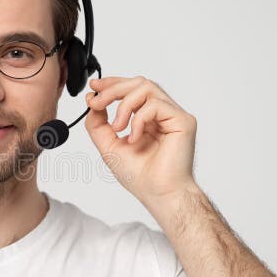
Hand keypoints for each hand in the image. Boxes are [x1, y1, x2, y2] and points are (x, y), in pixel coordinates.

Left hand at [84, 76, 197, 204]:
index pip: (131, 89)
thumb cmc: (139, 175)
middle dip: (113, 89)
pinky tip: (134, 138)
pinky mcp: (183, 121)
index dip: (112, 83)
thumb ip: (98, 123)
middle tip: (97, 102)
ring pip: (147, 88)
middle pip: (139, 82)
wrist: (157, 193)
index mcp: (147, 117)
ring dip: (124, 104)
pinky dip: (138, 119)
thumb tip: (93, 100)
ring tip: (117, 127)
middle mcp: (162, 113)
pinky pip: (156, 105)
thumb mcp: (108, 145)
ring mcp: (173, 115)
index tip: (94, 87)